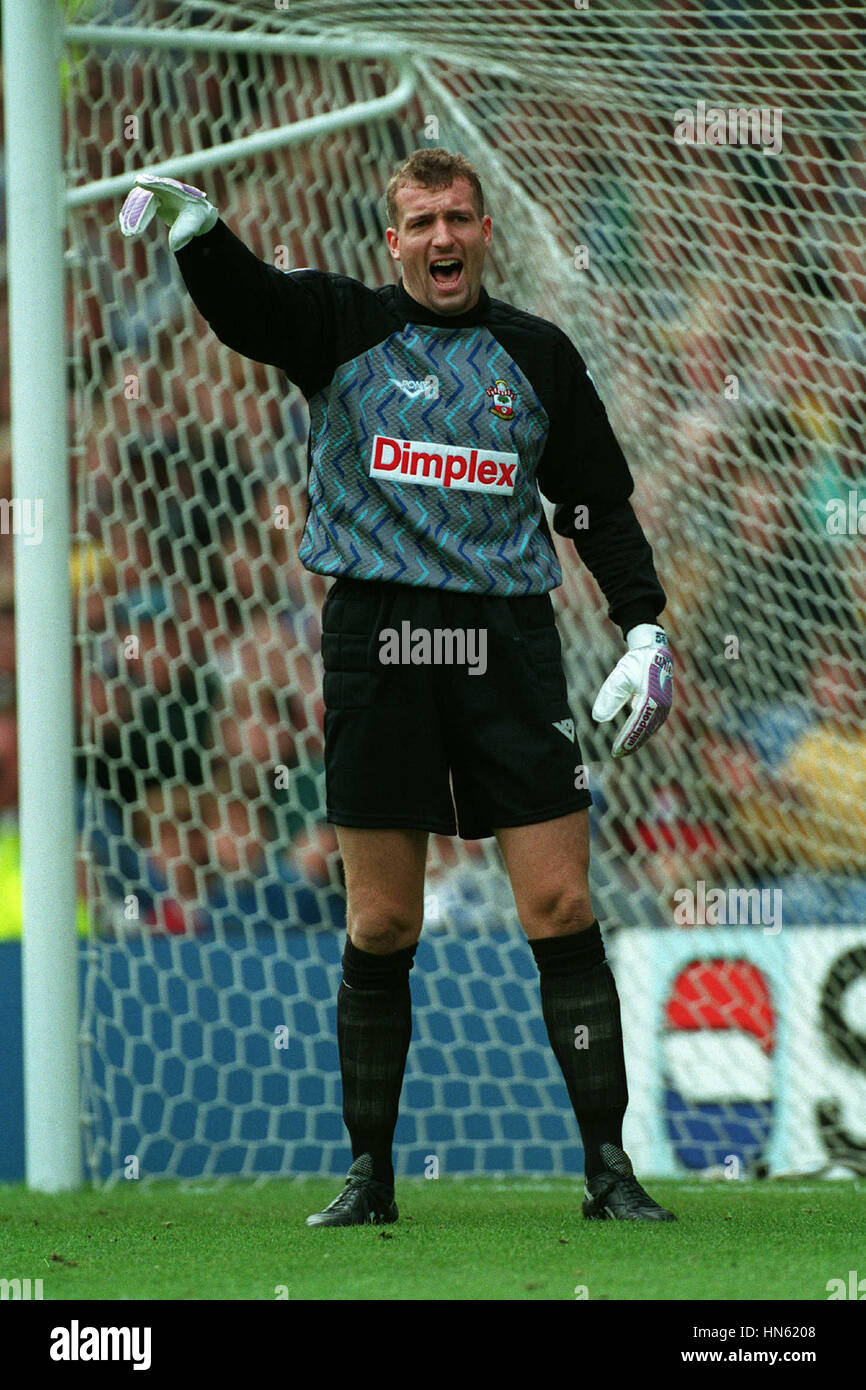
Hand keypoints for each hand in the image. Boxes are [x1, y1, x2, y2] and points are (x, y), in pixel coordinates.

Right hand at [119, 173, 217, 251]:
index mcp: (177, 191)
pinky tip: (126, 227)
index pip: (162, 186)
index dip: (150, 184)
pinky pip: (137, 205)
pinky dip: (131, 215)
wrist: (194, 215)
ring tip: (128, 232)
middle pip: (146, 196)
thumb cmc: (195, 219)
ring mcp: (155, 192)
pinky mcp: (149, 199)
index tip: (139, 181)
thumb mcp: (193, 226)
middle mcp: (163, 188)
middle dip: (137, 212)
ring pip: (138, 200)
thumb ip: (185, 232)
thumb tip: (175, 245)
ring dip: (131, 215)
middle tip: (132, 230)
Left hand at [592, 623, 672, 756]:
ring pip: (649, 729)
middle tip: (617, 754)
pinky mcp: (662, 705)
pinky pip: (651, 723)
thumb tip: (597, 718)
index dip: (627, 739)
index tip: (616, 750)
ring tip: (623, 750)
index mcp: (652, 699)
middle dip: (631, 743)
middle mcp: (661, 706)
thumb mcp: (619, 678)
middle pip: (645, 730)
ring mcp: (664, 706)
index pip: (637, 724)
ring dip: (637, 740)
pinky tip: (631, 738)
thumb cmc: (636, 663)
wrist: (654, 651)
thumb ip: (610, 698)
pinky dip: (641, 732)